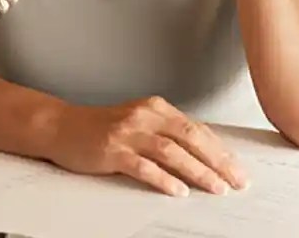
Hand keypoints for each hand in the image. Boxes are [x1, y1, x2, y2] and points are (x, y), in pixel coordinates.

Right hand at [43, 96, 248, 196]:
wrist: (61, 127)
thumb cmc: (102, 128)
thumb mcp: (139, 121)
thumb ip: (166, 132)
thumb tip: (203, 151)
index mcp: (156, 107)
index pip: (197, 128)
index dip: (220, 150)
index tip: (237, 168)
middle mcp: (145, 116)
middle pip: (190, 138)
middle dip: (218, 161)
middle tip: (236, 181)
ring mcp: (128, 133)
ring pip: (171, 152)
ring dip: (197, 171)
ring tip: (215, 187)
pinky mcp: (112, 150)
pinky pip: (143, 166)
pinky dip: (164, 179)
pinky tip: (178, 190)